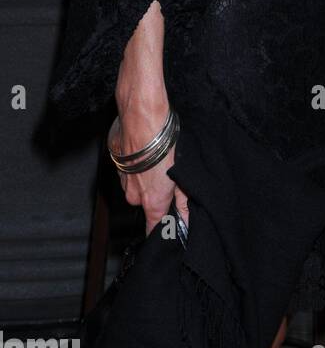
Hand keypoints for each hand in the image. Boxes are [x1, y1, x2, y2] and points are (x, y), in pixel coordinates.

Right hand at [113, 103, 189, 237]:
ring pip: (136, 185)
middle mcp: (133, 194)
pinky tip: (146, 151)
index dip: (162, 230)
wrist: (141, 116)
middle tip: (169, 177)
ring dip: (146, 177)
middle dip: (157, 193)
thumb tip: (187, 219)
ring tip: (158, 160)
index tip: (168, 231)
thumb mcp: (182, 171)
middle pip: (147, 202)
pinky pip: (128, 170)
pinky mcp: (116, 163)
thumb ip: (184, 199)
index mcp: (152, 200)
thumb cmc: (163, 142)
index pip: (154, 227)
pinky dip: (136, 165)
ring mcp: (122, 179)